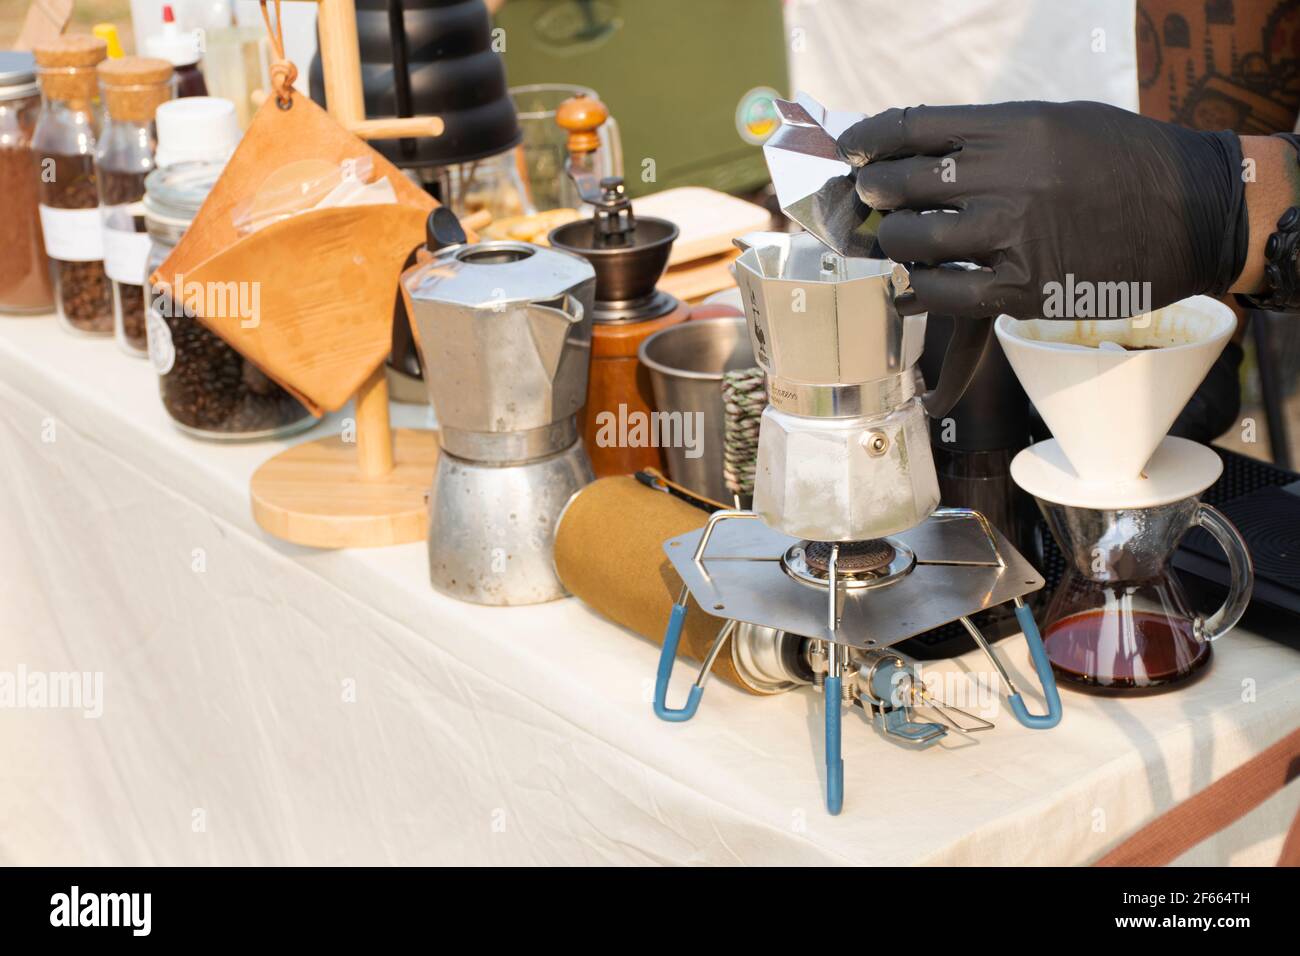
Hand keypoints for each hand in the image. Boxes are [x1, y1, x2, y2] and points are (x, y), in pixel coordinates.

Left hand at [836, 101, 1247, 317]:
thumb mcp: (1060, 121)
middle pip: (902, 183)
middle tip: (872, 203)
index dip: (869, 141)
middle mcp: (1006, 176)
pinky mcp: (1023, 287)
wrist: (1197, 212)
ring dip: (894, 243)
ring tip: (899, 244)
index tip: (853, 152)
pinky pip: (942, 292)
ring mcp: (1012, 234)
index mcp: (1014, 126)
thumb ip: (994, 134)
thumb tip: (927, 150)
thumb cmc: (1128, 160)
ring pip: (913, 240)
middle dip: (874, 195)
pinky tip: (910, 288)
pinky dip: (916, 291)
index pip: (912, 128)